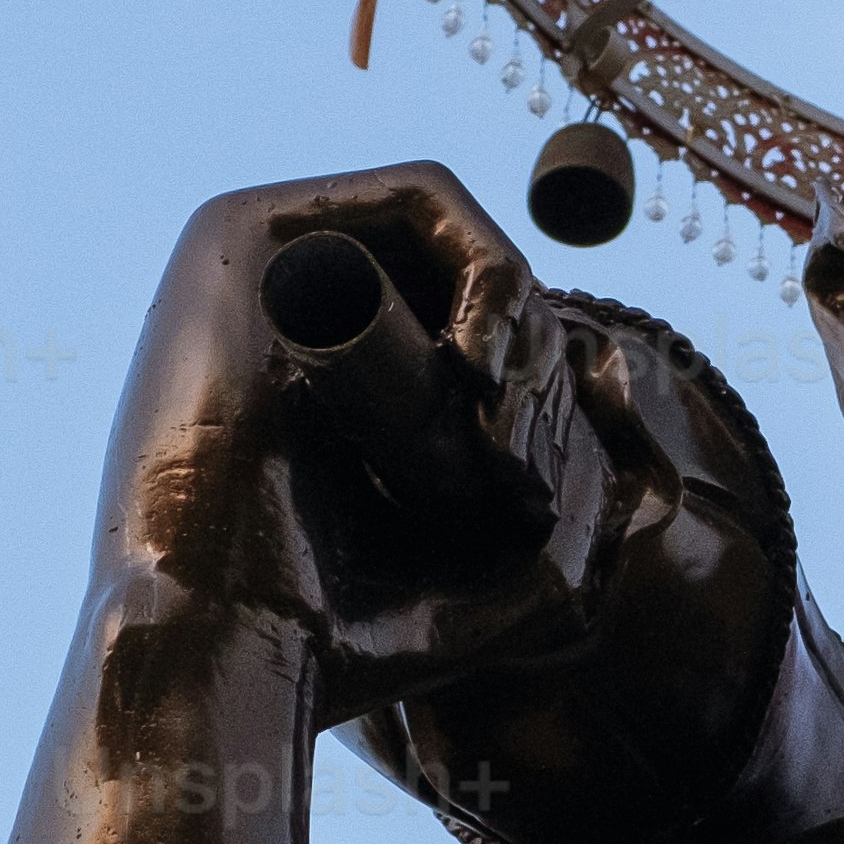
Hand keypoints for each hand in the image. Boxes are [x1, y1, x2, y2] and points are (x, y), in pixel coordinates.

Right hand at [94, 167, 622, 719]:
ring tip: (500, 440)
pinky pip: (420, 194)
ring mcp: (267, 269)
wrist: (223, 649)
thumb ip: (577, 500)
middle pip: (477, 292)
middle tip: (522, 477)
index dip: (545, 400)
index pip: (485, 345)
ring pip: (463, 244)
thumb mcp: (502, 578)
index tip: (540, 493)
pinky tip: (480, 370)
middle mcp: (292, 320)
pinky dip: (489, 269)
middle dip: (538, 376)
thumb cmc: (347, 639)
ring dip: (521, 332)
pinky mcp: (245, 230)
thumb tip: (620, 373)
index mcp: (329, 392)